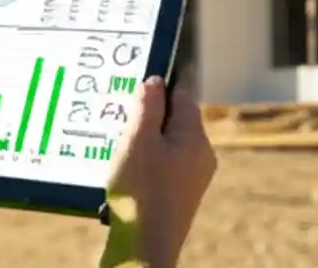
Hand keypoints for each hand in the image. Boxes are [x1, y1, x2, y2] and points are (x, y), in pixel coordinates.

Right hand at [100, 77, 216, 267]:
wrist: (146, 247)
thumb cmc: (142, 191)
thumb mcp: (138, 140)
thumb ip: (148, 107)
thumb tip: (156, 81)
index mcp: (195, 136)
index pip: (183, 94)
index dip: (162, 80)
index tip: (141, 70)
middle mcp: (201, 155)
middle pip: (176, 119)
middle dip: (150, 112)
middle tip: (121, 107)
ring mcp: (192, 177)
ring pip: (168, 143)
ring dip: (145, 138)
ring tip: (117, 139)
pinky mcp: (180, 195)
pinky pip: (164, 165)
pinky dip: (145, 160)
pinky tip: (124, 167)